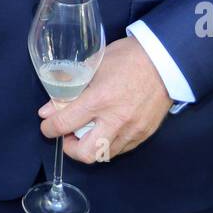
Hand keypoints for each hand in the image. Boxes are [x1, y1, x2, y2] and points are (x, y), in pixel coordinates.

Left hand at [38, 37, 171, 162]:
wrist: (165, 60)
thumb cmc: (128, 57)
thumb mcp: (95, 64)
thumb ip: (71, 86)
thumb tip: (49, 107)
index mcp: (99, 99)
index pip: (64, 123)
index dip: (49, 128)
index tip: (47, 126)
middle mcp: (115, 119)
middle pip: (85, 153)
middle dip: (70, 148)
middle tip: (68, 136)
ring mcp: (132, 130)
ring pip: (104, 155)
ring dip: (91, 148)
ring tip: (87, 133)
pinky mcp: (144, 134)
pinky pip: (121, 149)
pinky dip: (108, 144)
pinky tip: (106, 131)